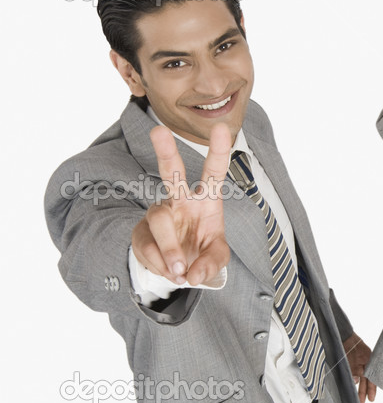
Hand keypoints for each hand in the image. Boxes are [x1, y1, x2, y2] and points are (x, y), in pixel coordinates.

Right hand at [132, 124, 231, 286]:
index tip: (222, 128)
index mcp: (206, 199)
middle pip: (170, 172)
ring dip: (171, 249)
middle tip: (158, 130)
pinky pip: (147, 245)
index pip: (214, 172)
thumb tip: (193, 274)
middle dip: (165, 151)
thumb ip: (211, 264)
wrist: (178, 269)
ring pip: (160, 220)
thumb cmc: (203, 251)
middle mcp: (180, 199)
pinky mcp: (140, 231)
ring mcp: (158, 212)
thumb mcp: (216, 258)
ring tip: (179, 270)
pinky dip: (160, 264)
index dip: (218, 151)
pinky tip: (169, 271)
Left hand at [342, 333, 376, 402]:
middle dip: (364, 391)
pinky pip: (357, 371)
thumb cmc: (347, 345)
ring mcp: (361, 360)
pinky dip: (356, 378)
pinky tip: (354, 383)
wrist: (342, 334)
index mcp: (369, 361)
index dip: (371, 390)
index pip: (372, 379)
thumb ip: (355, 372)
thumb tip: (356, 381)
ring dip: (359, 386)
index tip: (371, 399)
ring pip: (362, 376)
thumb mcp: (351, 361)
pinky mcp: (355, 358)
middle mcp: (367, 361)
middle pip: (367, 379)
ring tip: (358, 397)